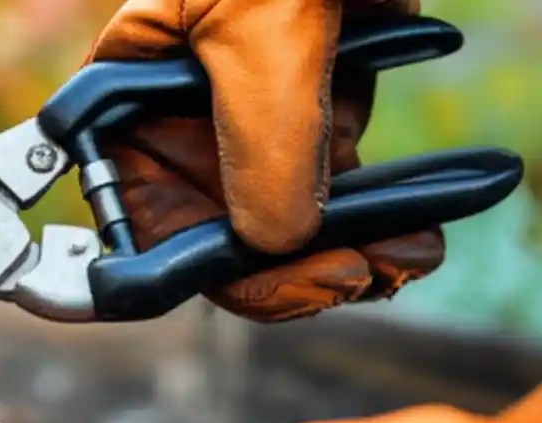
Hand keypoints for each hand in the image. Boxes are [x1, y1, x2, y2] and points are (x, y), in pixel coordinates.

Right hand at [90, 0, 444, 321]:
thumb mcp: (261, 24)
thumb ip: (264, 137)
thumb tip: (276, 241)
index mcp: (124, 98)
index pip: (141, 214)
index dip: (195, 263)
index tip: (276, 279)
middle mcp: (178, 121)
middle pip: (216, 234)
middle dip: (288, 269)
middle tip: (353, 275)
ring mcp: (249, 119)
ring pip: (283, 224)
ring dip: (346, 252)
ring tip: (403, 255)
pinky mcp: (315, 109)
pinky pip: (337, 187)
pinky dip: (378, 215)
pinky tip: (417, 227)